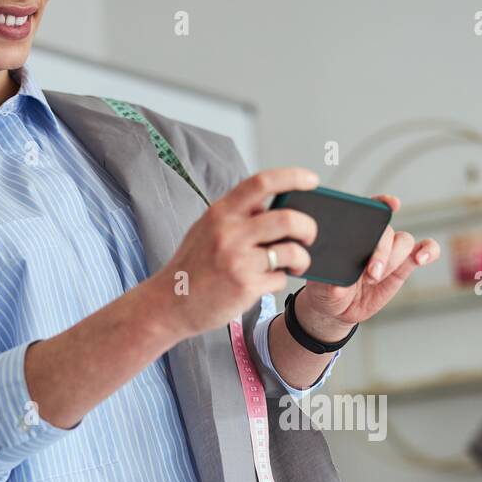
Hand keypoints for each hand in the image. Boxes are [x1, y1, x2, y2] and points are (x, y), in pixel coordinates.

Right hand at [151, 167, 320, 339]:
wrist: (169, 304)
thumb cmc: (193, 267)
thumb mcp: (207, 230)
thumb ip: (237, 217)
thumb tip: (275, 208)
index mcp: (220, 212)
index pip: (262, 182)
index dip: (293, 177)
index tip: (312, 181)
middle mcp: (229, 232)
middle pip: (288, 219)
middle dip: (309, 228)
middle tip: (309, 236)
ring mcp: (238, 260)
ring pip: (291, 251)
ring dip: (302, 258)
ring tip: (297, 264)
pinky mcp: (245, 286)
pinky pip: (280, 278)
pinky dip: (280, 280)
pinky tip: (267, 282)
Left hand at [294, 194, 441, 340]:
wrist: (338, 309)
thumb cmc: (327, 290)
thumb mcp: (321, 287)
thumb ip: (330, 283)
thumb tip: (339, 284)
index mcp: (351, 232)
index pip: (368, 209)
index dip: (381, 203)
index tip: (392, 205)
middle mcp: (374, 237)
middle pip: (387, 230)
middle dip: (382, 251)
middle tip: (371, 273)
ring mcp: (391, 251)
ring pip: (404, 241)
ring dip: (394, 259)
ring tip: (376, 278)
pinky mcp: (404, 266)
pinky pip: (425, 250)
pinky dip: (429, 250)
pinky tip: (422, 259)